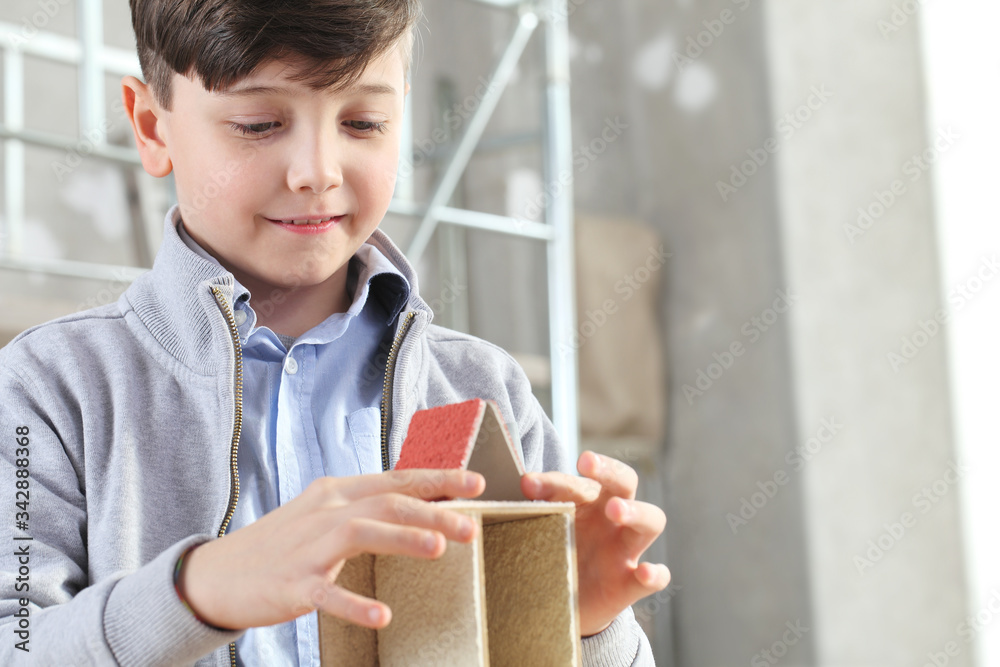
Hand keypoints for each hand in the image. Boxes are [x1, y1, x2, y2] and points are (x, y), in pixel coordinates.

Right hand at [177, 469, 484, 629]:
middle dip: (434, 510)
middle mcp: (326, 512)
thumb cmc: (281, 544)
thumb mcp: (324, 514)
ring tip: (441, 547)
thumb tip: (417, 508)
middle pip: (387, 502)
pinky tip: (382, 616)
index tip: (478, 483)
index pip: (396, 479)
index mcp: (338, 492)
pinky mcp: (293, 583)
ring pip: (363, 532)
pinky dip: (355, 603)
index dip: (438, 479)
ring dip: (404, 538)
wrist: (217, 574)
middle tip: (473, 525)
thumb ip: (366, 508)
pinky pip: (327, 593)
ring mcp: (308, 547)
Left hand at [521, 451, 669, 636]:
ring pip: (651, 521)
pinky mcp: (628, 585)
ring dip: (636, 511)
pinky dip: (655, 574)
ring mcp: (624, 550)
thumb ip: (538, 507)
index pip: (579, 480)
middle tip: (587, 463)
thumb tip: (526, 481)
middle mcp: (611, 519)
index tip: (530, 484)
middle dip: (610, 471)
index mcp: (588, 500)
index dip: (555, 481)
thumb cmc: (553, 553)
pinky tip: (645, 571)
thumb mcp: (543, 529)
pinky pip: (654, 578)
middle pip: (625, 483)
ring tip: (615, 509)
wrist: (560, 603)